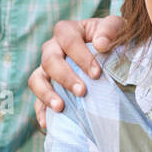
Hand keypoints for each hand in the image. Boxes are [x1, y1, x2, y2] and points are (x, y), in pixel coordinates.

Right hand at [30, 15, 124, 129]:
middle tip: (82, 91)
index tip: (96, 73)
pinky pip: (37, 100)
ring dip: (46, 94)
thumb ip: (110, 29)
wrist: (109, 52)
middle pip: (49, 60)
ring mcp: (46, 69)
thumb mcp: (116, 28)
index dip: (80, 56)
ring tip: (60, 107)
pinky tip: (48, 123)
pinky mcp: (46, 88)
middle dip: (65, 77)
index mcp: (67, 31)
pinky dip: (41, 111)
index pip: (68, 40)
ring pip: (36, 79)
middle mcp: (52, 48)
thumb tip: (100, 44)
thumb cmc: (111, 38)